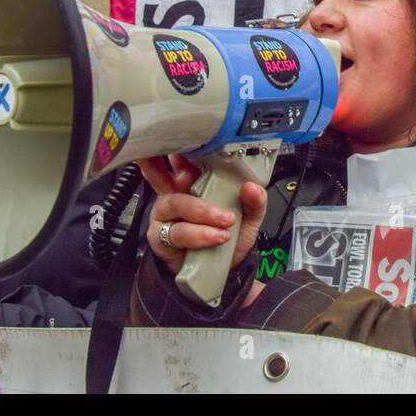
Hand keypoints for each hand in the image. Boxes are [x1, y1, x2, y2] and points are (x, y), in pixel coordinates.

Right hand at [139, 154, 266, 276]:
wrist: (219, 274)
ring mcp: (166, 214)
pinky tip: (216, 236)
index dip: (183, 148)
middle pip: (161, 171)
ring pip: (177, 203)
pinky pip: (177, 231)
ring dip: (203, 211)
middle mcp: (175, 193)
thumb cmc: (227, 237)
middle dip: (167, 166)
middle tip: (188, 172)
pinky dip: (199, 233)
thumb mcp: (248, 218)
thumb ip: (254, 202)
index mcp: (194, 181)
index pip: (183, 158)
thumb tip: (252, 187)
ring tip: (226, 221)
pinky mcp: (160, 237)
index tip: (192, 142)